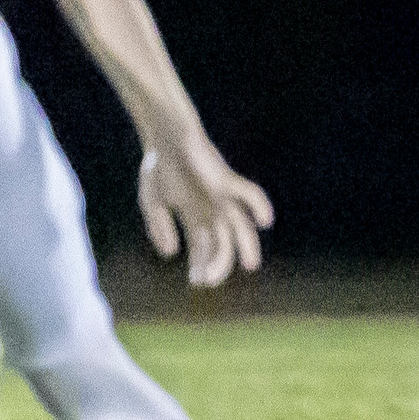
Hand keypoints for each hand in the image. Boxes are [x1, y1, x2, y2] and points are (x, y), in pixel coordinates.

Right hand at [139, 136, 274, 286]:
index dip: (202, 266)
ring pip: (240, 226)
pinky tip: (265, 221)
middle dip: (218, 264)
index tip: (197, 281)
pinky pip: (249, 194)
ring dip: (246, 246)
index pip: (204, 249)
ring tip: (250, 266)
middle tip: (210, 280)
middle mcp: (212, 211)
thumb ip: (159, 227)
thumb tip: (171, 253)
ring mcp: (222, 198)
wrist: (165, 138)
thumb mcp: (153, 203)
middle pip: (223, 243)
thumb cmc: (159, 167)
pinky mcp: (227, 181)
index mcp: (196, 218)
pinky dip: (260, 205)